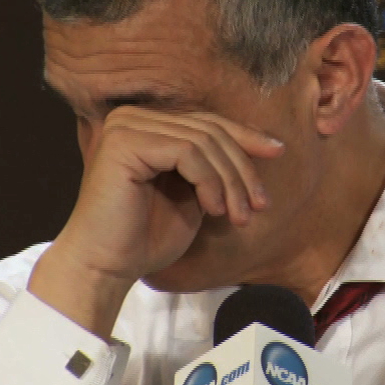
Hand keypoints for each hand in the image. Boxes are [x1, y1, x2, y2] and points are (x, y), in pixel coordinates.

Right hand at [29, 107, 284, 336]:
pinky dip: (210, 182)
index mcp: (146, 125)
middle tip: (258, 206)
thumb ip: (215, 166)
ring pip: (204, 140)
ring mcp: (126, 126)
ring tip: (238, 216)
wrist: (106, 268)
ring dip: (230, 181)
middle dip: (241, 169)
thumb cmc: (146, 238)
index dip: (246, 137)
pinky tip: (214, 210)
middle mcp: (132, 117)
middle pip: (210, 129)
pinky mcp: (124, 142)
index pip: (207, 122)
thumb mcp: (194, 193)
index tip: (278, 152)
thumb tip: (266, 143)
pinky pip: (188, 152)